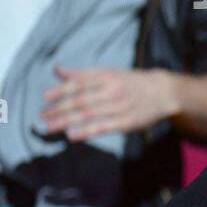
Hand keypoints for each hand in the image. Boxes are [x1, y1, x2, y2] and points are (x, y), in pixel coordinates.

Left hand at [40, 65, 177, 140]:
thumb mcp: (109, 73)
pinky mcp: (127, 122)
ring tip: (50, 127)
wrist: (163, 92)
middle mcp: (112, 90)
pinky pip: (103, 127)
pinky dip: (86, 131)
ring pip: (89, 114)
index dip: (60, 90)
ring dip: (67, 121)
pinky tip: (72, 135)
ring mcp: (120, 107)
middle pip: (81, 100)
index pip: (79, 83)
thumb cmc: (131, 82)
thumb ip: (82, 74)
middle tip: (42, 116)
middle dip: (59, 109)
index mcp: (106, 77)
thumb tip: (57, 70)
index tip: (45, 98)